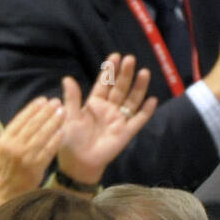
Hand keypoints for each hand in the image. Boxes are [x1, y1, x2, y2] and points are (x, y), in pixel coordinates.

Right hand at [0, 97, 64, 211]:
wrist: (0, 198)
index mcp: (2, 143)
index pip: (19, 121)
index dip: (32, 109)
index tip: (42, 100)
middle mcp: (13, 148)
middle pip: (33, 125)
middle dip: (46, 112)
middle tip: (56, 102)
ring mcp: (25, 158)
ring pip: (42, 136)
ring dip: (54, 122)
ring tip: (62, 112)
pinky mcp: (35, 169)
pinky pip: (48, 151)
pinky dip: (55, 141)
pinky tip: (63, 131)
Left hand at [56, 53, 157, 184]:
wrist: (79, 163)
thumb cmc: (71, 140)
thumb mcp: (69, 117)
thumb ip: (72, 98)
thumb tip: (67, 78)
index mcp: (94, 103)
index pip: (104, 83)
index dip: (110, 70)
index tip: (115, 56)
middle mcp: (109, 109)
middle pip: (120, 88)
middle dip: (126, 74)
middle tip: (131, 59)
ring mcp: (119, 120)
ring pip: (132, 100)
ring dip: (138, 87)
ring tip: (144, 72)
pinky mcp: (126, 132)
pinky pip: (139, 120)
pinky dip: (146, 111)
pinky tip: (152, 100)